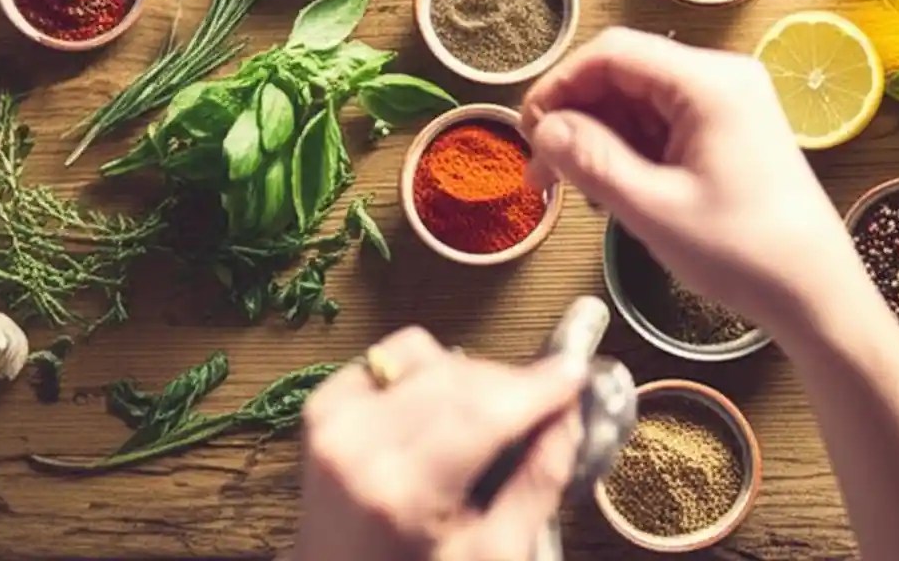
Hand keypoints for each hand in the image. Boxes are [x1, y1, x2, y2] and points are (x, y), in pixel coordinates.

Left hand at [293, 327, 585, 560]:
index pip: (483, 412)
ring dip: (469, 377)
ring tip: (484, 420)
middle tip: (540, 407)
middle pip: (459, 378)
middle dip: (511, 384)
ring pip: (428, 357)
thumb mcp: (493, 554)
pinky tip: (436, 410)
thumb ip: (537, 484)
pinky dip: (424, 371)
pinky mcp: (323, 407)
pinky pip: (391, 357)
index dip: (536, 386)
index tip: (575, 372)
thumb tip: (568, 417)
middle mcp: (359, 446)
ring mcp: (335, 421)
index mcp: (402, 492)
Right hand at [521, 28, 862, 338]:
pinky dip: (628, 151)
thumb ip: (591, 161)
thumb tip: (543, 129)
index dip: (560, 86)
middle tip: (541, 173)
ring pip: (639, 103)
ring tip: (572, 190)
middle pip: (624, 75)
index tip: (528, 130)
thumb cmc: (746, 253)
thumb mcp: (653, 209)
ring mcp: (728, 105)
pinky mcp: (728, 132)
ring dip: (598, 139)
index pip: (613, 53)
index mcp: (710, 84)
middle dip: (575, 119)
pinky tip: (611, 189)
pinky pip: (662, 125)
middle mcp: (722, 80)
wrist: (815, 292)